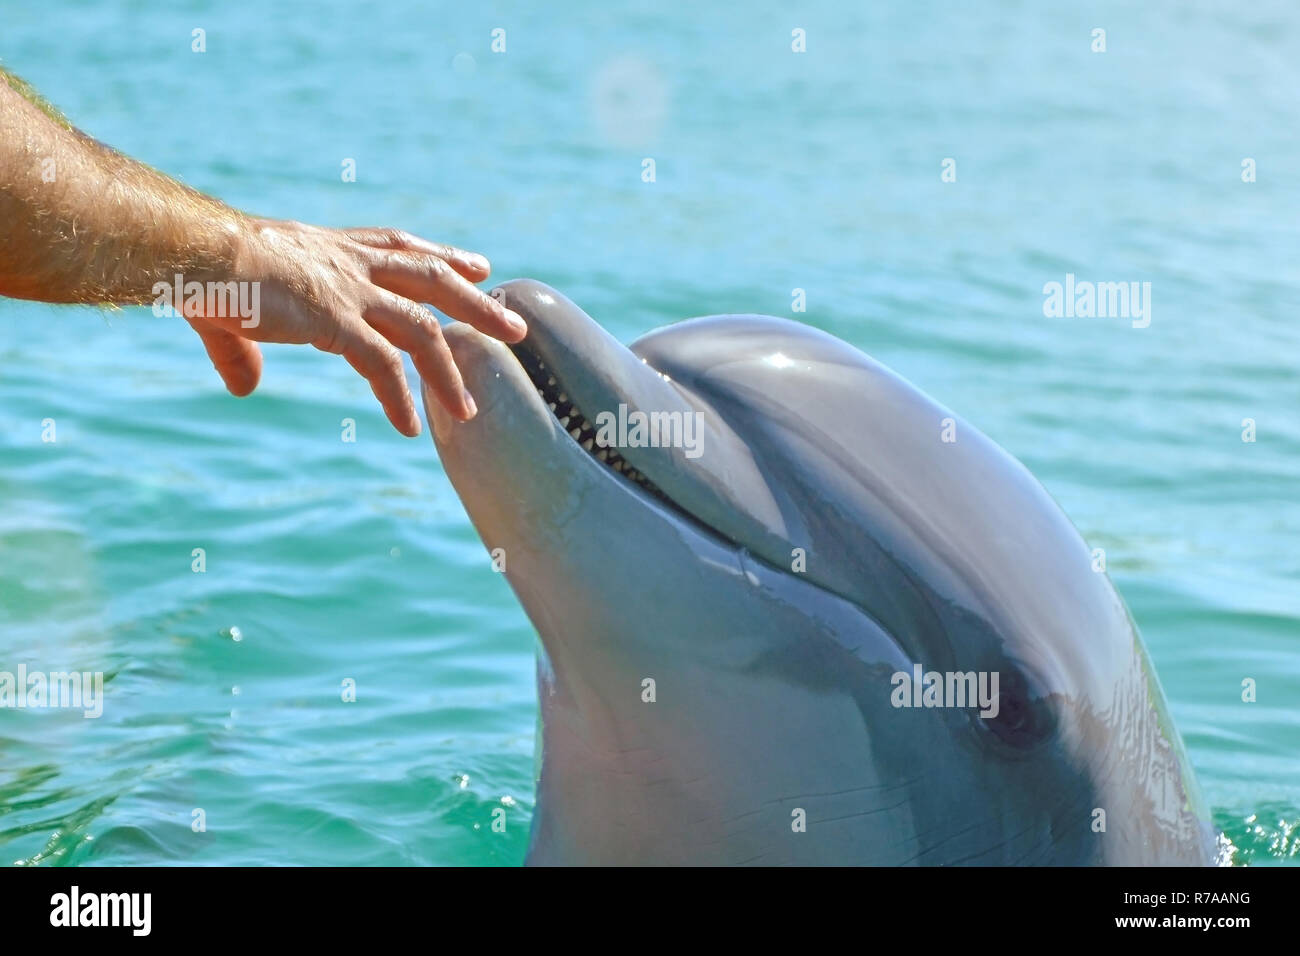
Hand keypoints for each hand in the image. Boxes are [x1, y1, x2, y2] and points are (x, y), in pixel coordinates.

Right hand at [181, 219, 526, 435]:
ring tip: (472, 407)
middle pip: (430, 278)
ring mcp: (346, 291)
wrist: (190, 254)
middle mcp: (348, 264)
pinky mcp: (334, 320)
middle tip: (513, 324)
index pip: (397, 246)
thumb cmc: (199, 270)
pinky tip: (409, 427)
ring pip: (421, 326)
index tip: (475, 264)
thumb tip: (243, 386)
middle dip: (474, 302)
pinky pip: (382, 364)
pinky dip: (399, 396)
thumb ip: (240, 350)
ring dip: (450, 368)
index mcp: (328, 249)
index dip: (438, 255)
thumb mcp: (226, 307)